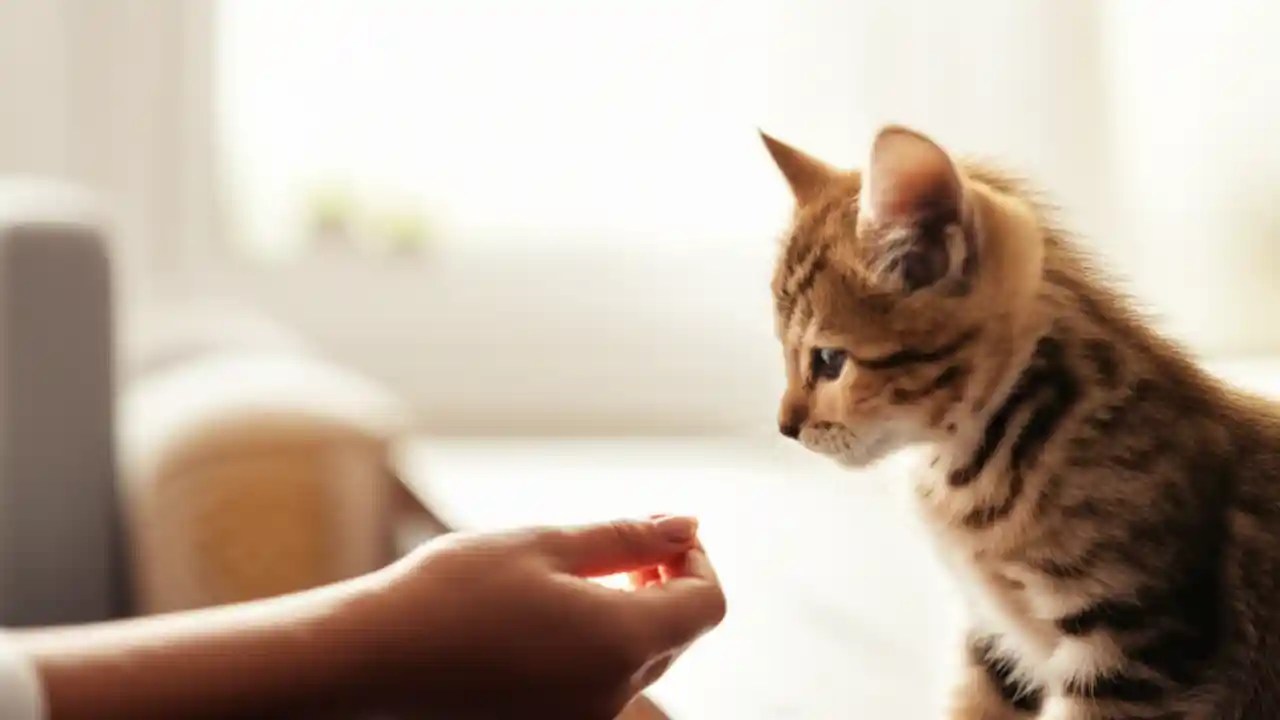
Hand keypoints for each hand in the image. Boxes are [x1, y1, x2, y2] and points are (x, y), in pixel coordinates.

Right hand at [344, 517, 726, 717]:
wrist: (369, 659)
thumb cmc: (452, 592)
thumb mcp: (546, 545)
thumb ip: (628, 537)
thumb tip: (688, 524)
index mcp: (620, 644)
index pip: (708, 604)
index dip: (695, 560)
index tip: (656, 536)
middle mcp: (612, 697)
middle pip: (678, 635)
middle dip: (664, 584)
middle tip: (617, 551)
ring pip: (639, 662)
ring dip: (630, 616)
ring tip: (575, 581)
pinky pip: (601, 685)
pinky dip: (596, 648)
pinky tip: (548, 620)